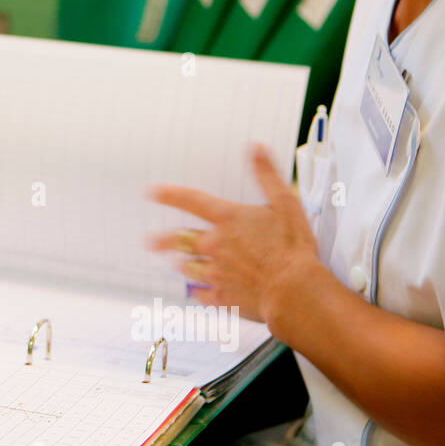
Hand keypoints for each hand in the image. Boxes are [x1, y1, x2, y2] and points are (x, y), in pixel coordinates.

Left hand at [145, 144, 321, 326]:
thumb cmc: (292, 249)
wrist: (294, 291)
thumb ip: (267, 175)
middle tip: (150, 242)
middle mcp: (214, 245)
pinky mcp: (223, 296)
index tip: (151, 193)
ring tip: (176, 264)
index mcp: (227, 220)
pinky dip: (197, 292)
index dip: (169, 195)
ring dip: (181, 264)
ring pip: (187, 267)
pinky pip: (202, 294)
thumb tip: (255, 149)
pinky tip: (196, 292)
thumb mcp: (285, 203)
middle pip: (179, 240)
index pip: (191, 201)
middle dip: (162, 240)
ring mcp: (215, 272)